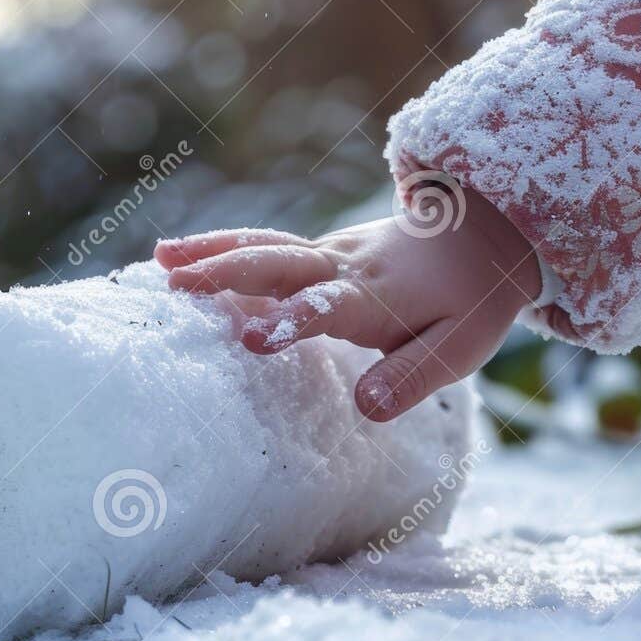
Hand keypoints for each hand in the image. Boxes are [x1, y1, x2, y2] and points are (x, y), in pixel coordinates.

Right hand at [155, 187, 541, 421]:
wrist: (480, 232)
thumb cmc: (468, 300)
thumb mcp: (459, 347)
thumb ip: (412, 376)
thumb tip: (366, 408)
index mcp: (378, 297)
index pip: (329, 308)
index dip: (292, 322)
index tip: (251, 341)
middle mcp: (344, 267)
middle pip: (281, 264)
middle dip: (228, 274)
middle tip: (177, 286)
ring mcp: (327, 253)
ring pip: (265, 246)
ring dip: (212, 252)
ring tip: (161, 261)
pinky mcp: (316, 251)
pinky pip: (265, 245)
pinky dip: (220, 248)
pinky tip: (178, 257)